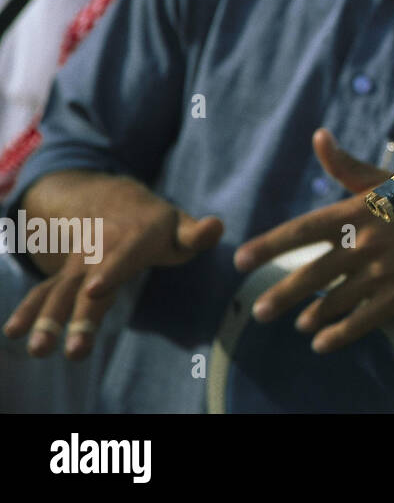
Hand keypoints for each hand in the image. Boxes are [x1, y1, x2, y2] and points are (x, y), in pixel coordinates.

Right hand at [3, 173, 222, 359]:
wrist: (111, 200)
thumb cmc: (157, 224)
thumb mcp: (178, 224)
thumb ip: (197, 234)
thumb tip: (216, 227)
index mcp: (133, 238)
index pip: (122, 256)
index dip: (110, 271)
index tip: (95, 289)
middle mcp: (99, 251)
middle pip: (86, 285)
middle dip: (79, 316)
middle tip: (75, 348)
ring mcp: (78, 264)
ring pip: (60, 292)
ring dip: (47, 320)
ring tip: (38, 350)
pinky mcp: (65, 276)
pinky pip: (43, 292)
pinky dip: (28, 311)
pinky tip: (14, 334)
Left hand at [232, 128, 393, 353]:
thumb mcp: (389, 181)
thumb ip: (347, 166)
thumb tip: (318, 137)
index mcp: (361, 212)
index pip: (305, 230)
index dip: (270, 245)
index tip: (241, 260)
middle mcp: (368, 243)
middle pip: (314, 274)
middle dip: (283, 295)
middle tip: (260, 312)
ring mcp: (384, 272)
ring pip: (335, 300)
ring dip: (312, 316)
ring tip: (298, 324)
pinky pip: (361, 321)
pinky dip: (339, 335)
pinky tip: (321, 342)